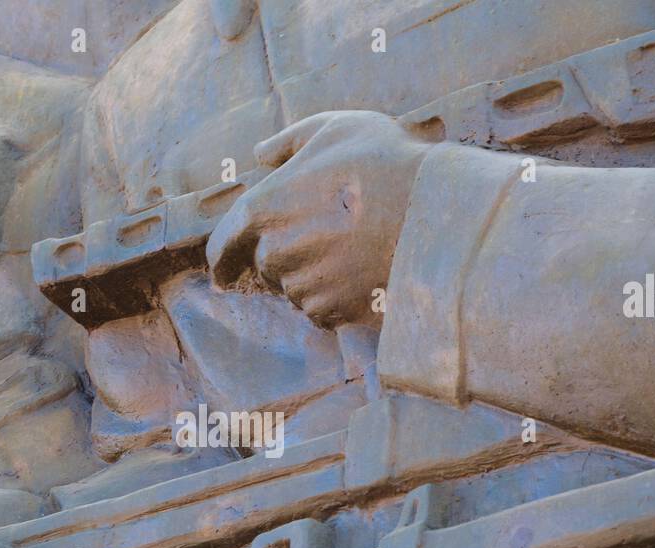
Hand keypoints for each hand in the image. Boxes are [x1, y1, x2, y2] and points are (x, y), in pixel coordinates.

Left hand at [207, 110, 431, 328]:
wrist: (435, 216)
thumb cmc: (385, 163)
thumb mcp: (334, 128)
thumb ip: (288, 142)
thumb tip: (260, 155)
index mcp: (264, 209)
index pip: (224, 243)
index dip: (221, 256)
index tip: (220, 270)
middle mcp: (275, 254)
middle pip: (266, 263)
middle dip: (286, 253)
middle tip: (327, 234)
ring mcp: (303, 287)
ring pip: (294, 287)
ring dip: (312, 274)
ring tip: (352, 249)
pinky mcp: (332, 312)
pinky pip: (321, 309)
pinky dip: (333, 297)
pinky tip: (361, 273)